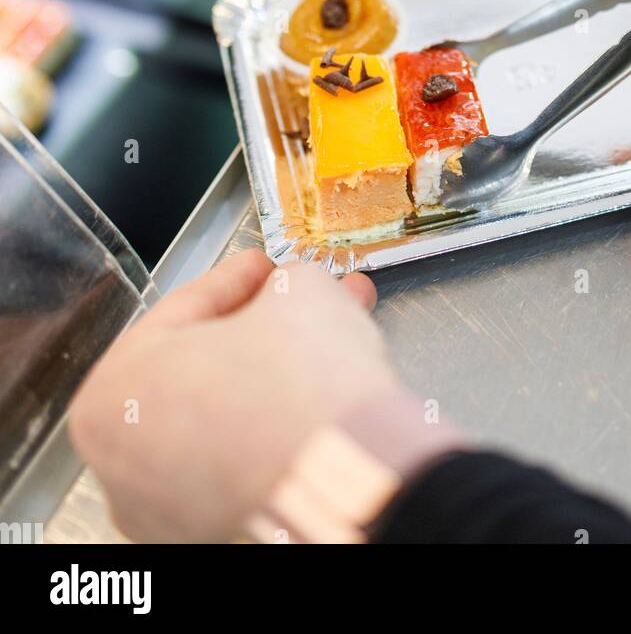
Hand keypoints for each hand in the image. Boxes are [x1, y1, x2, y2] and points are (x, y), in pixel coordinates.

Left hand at [69, 250, 393, 542]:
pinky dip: (276, 425)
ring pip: (225, 416)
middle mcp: (124, 463)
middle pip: (203, 367)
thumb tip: (292, 292)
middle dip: (262, 327)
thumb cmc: (297, 387)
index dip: (235, 279)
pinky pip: (244, 462)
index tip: (262, 268)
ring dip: (274, 373)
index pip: (182, 313)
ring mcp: (167, 508)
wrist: (346, 474)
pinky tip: (320, 395)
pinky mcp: (217, 533)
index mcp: (112, 395)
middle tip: (300, 299)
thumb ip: (284, 284)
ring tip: (331, 340)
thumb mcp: (296, 293)